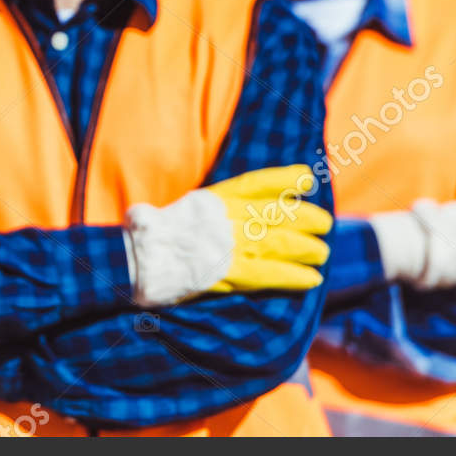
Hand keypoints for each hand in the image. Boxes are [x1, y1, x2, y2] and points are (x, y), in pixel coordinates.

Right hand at [124, 164, 331, 305]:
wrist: (132, 260)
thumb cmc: (141, 237)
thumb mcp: (167, 210)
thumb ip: (188, 212)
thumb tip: (188, 210)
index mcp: (210, 199)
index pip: (256, 184)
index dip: (284, 180)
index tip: (306, 177)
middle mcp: (224, 218)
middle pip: (275, 214)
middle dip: (304, 218)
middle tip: (323, 223)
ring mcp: (228, 245)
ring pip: (279, 243)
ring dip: (306, 247)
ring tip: (322, 253)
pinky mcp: (228, 273)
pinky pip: (270, 273)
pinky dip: (294, 275)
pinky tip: (311, 279)